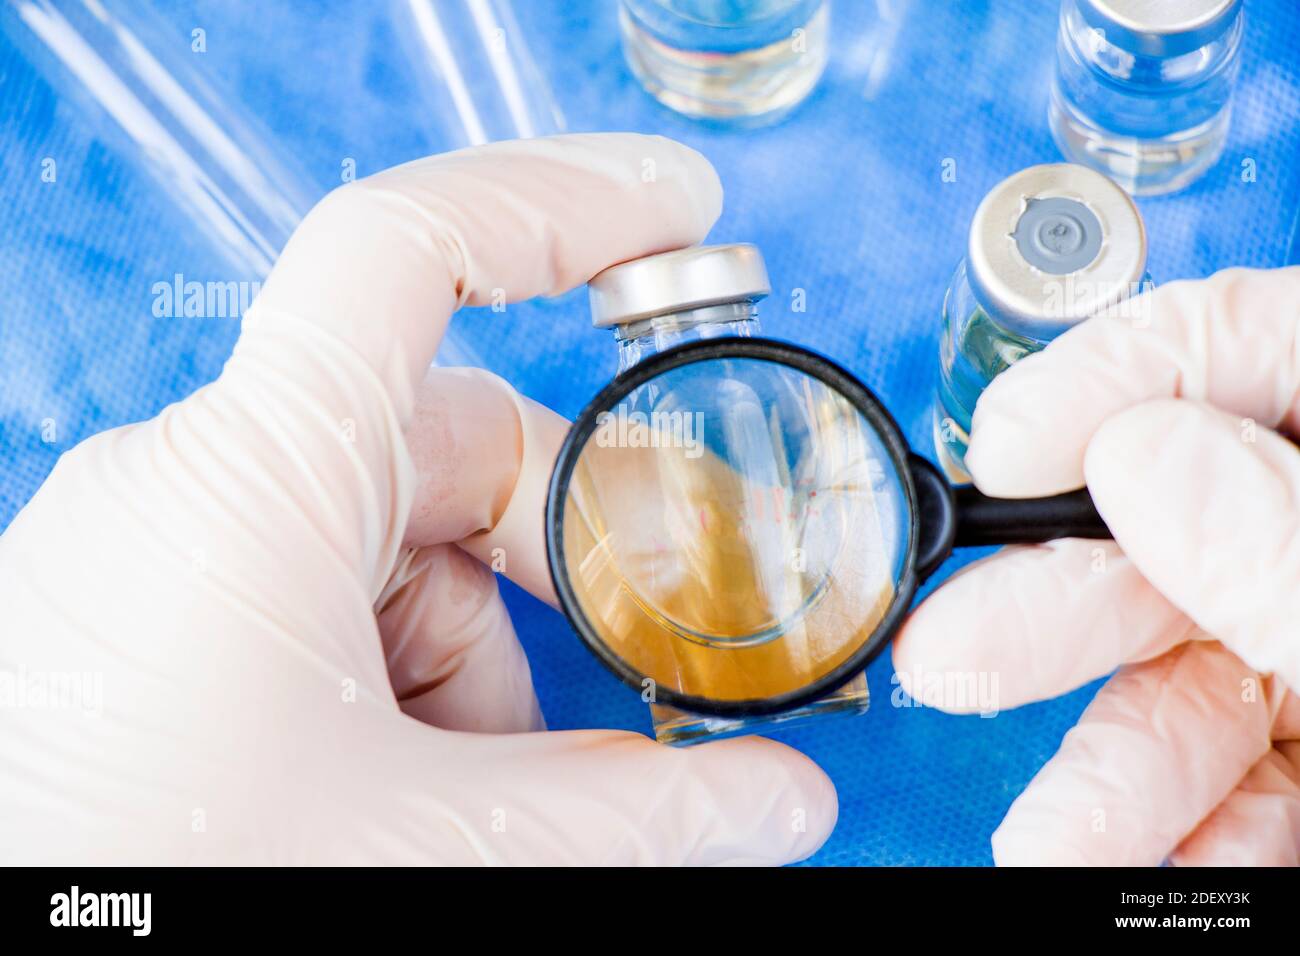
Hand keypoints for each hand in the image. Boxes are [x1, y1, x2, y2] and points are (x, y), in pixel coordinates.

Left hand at [0, 134, 834, 864]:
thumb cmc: (144, 889)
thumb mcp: (428, 844)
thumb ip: (633, 815)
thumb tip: (781, 799)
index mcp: (249, 483)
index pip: (408, 252)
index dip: (560, 206)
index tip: (677, 215)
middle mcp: (196, 489)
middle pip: (446, 441)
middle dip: (572, 553)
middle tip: (669, 643)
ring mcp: (171, 558)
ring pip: (397, 549)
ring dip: (486, 659)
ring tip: (498, 797)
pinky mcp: (156, 629)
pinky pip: (325, 608)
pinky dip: (404, 688)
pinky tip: (415, 796)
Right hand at [894, 267, 1299, 865]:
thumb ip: (1282, 544)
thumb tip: (1138, 454)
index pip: (1244, 345)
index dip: (1109, 374)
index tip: (1005, 438)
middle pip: (1174, 529)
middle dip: (1053, 602)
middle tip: (959, 645)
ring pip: (1191, 683)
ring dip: (1106, 771)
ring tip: (1047, 836)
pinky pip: (1239, 781)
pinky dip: (1178, 830)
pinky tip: (1133, 853)